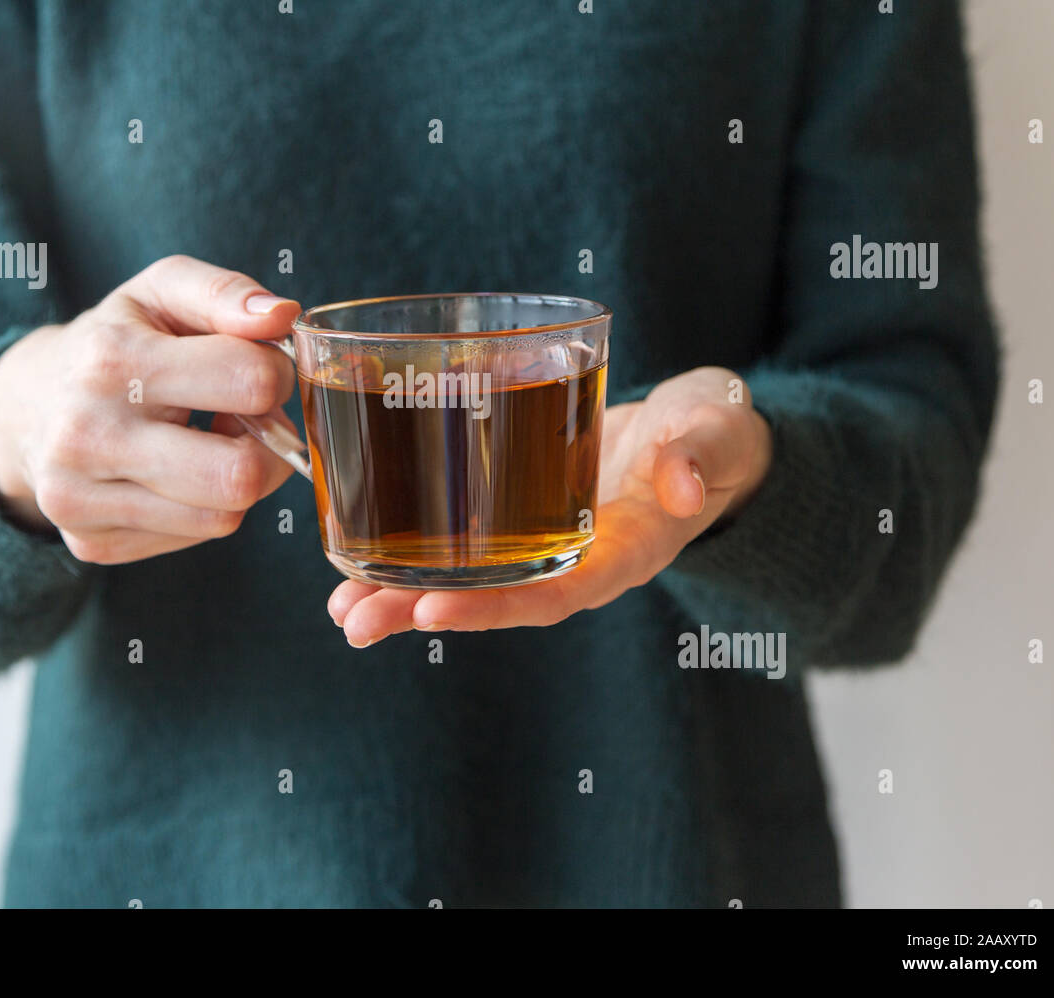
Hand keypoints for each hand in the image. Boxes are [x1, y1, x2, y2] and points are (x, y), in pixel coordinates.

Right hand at [0, 255, 299, 562]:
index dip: (276, 374)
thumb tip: (283, 316)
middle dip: (270, 448)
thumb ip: (226, 293)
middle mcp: (87, 434)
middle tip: (249, 422)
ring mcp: (81, 498)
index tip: (261, 371)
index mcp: (112, 359)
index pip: (250, 382)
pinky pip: (196, 537)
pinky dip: (207, 507)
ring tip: (211, 444)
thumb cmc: (116, 341)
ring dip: (240, 480)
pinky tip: (182, 475)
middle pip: (239, 474)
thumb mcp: (161, 292)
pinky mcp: (92, 543)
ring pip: (223, 516)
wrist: (27, 406)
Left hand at [326, 366, 772, 646]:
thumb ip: (700, 455)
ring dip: (401, 594)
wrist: (699, 433)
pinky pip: (465, 541)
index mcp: (624, 553)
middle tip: (351, 620)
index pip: (554, 595)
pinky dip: (411, 549)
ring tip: (338, 604)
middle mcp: (577, 561)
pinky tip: (358, 549)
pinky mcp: (522, 513)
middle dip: (419, 612)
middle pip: (493, 599)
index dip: (491, 607)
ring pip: (469, 578)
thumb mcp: (714, 435)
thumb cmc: (710, 435)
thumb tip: (684, 485)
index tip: (428, 610)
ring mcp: (546, 542)